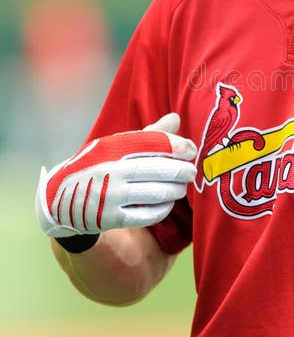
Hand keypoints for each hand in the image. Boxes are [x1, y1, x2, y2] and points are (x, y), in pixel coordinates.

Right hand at [35, 114, 196, 236]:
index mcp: (111, 147)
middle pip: (157, 169)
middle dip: (181, 170)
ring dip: (175, 190)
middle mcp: (110, 169)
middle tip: (192, 172)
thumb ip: (147, 135)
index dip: (176, 145)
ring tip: (182, 188)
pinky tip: (168, 203)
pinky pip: (147, 215)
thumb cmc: (96, 166)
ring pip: (155, 193)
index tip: (191, 150)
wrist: (59, 199)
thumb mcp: (114, 145)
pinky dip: (163, 209)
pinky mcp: (111, 218)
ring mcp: (110, 195)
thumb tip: (176, 118)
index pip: (151, 141)